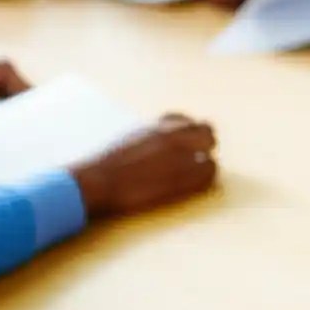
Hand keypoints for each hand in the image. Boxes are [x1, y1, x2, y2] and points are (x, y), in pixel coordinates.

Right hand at [70, 114, 217, 218]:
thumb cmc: (106, 166)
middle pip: (207, 132)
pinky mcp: (186, 175)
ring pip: (210, 154)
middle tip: (194, 161)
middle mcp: (176, 134)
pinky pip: (209, 174)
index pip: (187, 122)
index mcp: (160, 126)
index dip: (189, 135)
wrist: (100, 183)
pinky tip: (190, 187)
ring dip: (203, 164)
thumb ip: (150, 137)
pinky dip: (203, 180)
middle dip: (203, 145)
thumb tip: (157, 145)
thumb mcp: (129, 140)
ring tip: (189, 177)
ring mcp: (183, 154)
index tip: (186, 145)